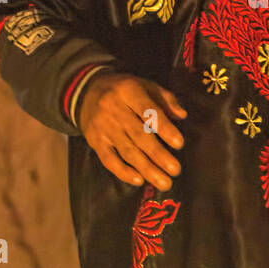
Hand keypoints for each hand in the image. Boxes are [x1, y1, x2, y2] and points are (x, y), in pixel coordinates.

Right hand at [78, 73, 186, 188]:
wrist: (87, 92)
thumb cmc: (125, 90)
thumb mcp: (145, 85)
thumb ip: (165, 99)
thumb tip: (182, 115)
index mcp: (129, 91)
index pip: (149, 112)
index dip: (164, 128)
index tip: (179, 144)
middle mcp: (114, 108)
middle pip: (138, 135)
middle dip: (158, 155)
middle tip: (175, 170)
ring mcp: (103, 126)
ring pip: (126, 151)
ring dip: (146, 168)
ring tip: (164, 182)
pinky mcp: (95, 141)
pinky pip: (108, 159)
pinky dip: (123, 171)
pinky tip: (139, 180)